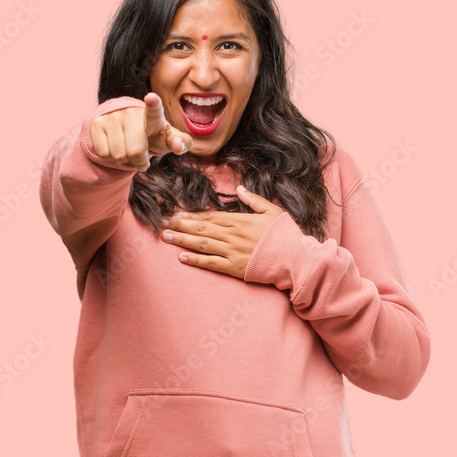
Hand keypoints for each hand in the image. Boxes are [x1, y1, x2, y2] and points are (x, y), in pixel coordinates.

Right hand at [89, 92, 193, 170]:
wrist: (128, 129)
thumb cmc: (154, 135)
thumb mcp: (169, 139)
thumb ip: (181, 143)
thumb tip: (178, 147)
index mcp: (153, 115)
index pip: (154, 109)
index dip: (153, 104)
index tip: (152, 98)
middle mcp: (131, 112)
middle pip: (136, 151)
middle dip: (140, 160)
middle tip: (142, 155)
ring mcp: (113, 117)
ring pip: (118, 154)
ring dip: (125, 159)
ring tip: (128, 148)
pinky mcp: (97, 123)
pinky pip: (103, 153)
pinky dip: (111, 157)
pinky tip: (115, 146)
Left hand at [160, 186, 284, 279]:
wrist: (294, 258)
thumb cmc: (284, 234)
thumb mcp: (272, 210)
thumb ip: (253, 199)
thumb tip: (238, 188)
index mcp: (240, 220)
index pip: (211, 216)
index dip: (192, 214)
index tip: (177, 213)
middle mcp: (232, 234)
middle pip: (201, 228)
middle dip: (181, 224)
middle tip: (163, 222)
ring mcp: (232, 251)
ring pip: (201, 244)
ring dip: (182, 239)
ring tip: (166, 236)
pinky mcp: (234, 267)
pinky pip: (211, 263)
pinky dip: (195, 260)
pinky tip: (181, 257)